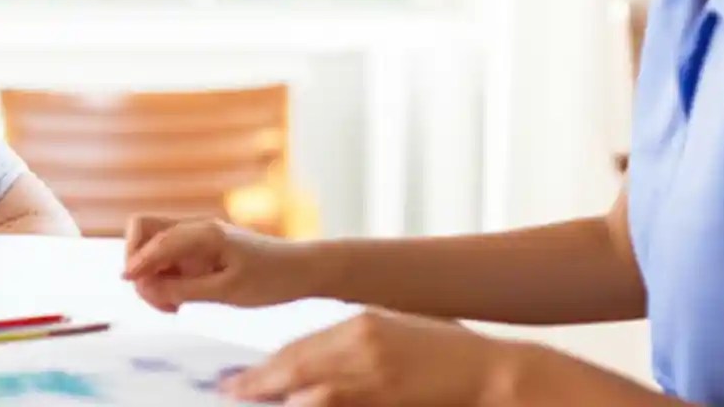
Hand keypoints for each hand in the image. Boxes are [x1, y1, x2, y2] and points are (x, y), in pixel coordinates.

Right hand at [123, 216, 322, 312]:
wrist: (302, 270)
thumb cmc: (271, 279)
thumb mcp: (227, 292)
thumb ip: (183, 289)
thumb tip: (143, 286)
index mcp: (204, 233)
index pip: (154, 239)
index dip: (136, 261)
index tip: (128, 283)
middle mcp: (196, 229)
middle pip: (144, 231)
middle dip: (139, 263)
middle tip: (159, 301)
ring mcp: (197, 238)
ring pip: (154, 247)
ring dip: (151, 275)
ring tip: (172, 306)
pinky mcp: (201, 250)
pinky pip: (169, 258)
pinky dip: (165, 278)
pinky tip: (181, 301)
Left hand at [222, 309, 513, 405]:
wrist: (492, 374)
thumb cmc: (444, 351)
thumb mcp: (393, 330)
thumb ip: (353, 342)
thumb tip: (308, 362)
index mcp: (363, 324)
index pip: (299, 348)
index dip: (264, 368)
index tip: (236, 380)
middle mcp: (363, 348)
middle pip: (296, 370)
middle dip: (259, 386)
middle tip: (231, 395)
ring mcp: (376, 380)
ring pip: (312, 396)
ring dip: (282, 402)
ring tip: (253, 406)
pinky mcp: (388, 403)